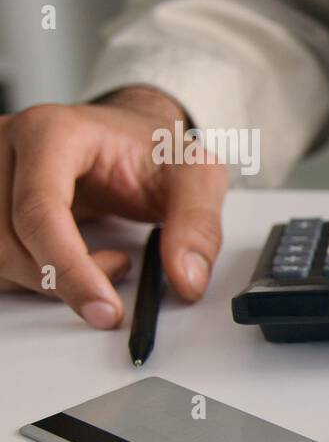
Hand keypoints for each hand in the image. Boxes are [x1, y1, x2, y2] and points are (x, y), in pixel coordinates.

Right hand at [0, 87, 227, 327]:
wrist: (129, 136)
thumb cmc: (152, 148)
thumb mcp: (195, 176)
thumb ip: (197, 226)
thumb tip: (186, 280)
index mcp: (52, 133)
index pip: (40, 211)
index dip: (69, 268)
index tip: (104, 308)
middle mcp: (6, 148)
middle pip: (11, 241)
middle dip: (68, 278)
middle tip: (121, 269)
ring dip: (51, 279)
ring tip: (104, 258)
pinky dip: (35, 275)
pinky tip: (73, 260)